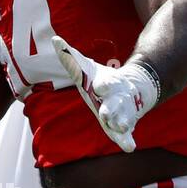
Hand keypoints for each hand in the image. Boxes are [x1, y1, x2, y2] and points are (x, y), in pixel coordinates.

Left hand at [52, 35, 158, 152]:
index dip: (103, 85)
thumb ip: (69, 56)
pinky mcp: (125, 124)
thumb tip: (54, 39)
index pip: (106, 83)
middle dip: (112, 108)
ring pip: (124, 119)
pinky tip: (129, 148)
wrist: (132, 88)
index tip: (99, 86)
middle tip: (106, 114)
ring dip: (122, 124)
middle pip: (115, 103)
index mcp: (108, 84)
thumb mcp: (85, 67)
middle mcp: (117, 98)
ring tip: (120, 128)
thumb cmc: (101, 79)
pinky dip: (127, 141)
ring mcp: (123, 112)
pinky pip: (127, 134)